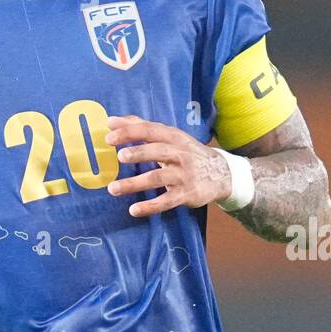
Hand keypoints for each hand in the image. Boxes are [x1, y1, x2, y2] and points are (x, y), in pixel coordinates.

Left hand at [104, 115, 232, 217]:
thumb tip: (111, 120)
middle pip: (157, 151)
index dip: (130, 133)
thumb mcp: (169, 135)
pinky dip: (150, 206)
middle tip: (119, 157)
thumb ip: (140, 127)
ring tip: (113, 188)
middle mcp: (179, 153)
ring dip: (135, 183)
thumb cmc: (186, 152)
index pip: (150, 130)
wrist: (221, 173)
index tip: (109, 137)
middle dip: (138, 153)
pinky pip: (166, 201)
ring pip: (158, 177)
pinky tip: (133, 210)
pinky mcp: (186, 194)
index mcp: (173, 136)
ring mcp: (183, 174)